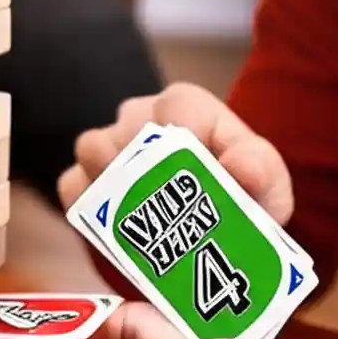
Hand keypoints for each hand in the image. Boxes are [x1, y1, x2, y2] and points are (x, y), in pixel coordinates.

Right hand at [57, 82, 293, 225]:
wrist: (206, 232)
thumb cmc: (237, 196)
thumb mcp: (264, 188)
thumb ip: (261, 173)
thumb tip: (241, 169)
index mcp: (187, 107)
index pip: (178, 105)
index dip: (188, 135)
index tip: (201, 174)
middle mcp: (141, 117)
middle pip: (127, 126)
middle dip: (149, 170)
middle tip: (173, 211)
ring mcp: (106, 145)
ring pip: (93, 150)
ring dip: (118, 189)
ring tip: (149, 225)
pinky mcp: (81, 180)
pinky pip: (73, 187)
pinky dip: (93, 210)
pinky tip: (123, 234)